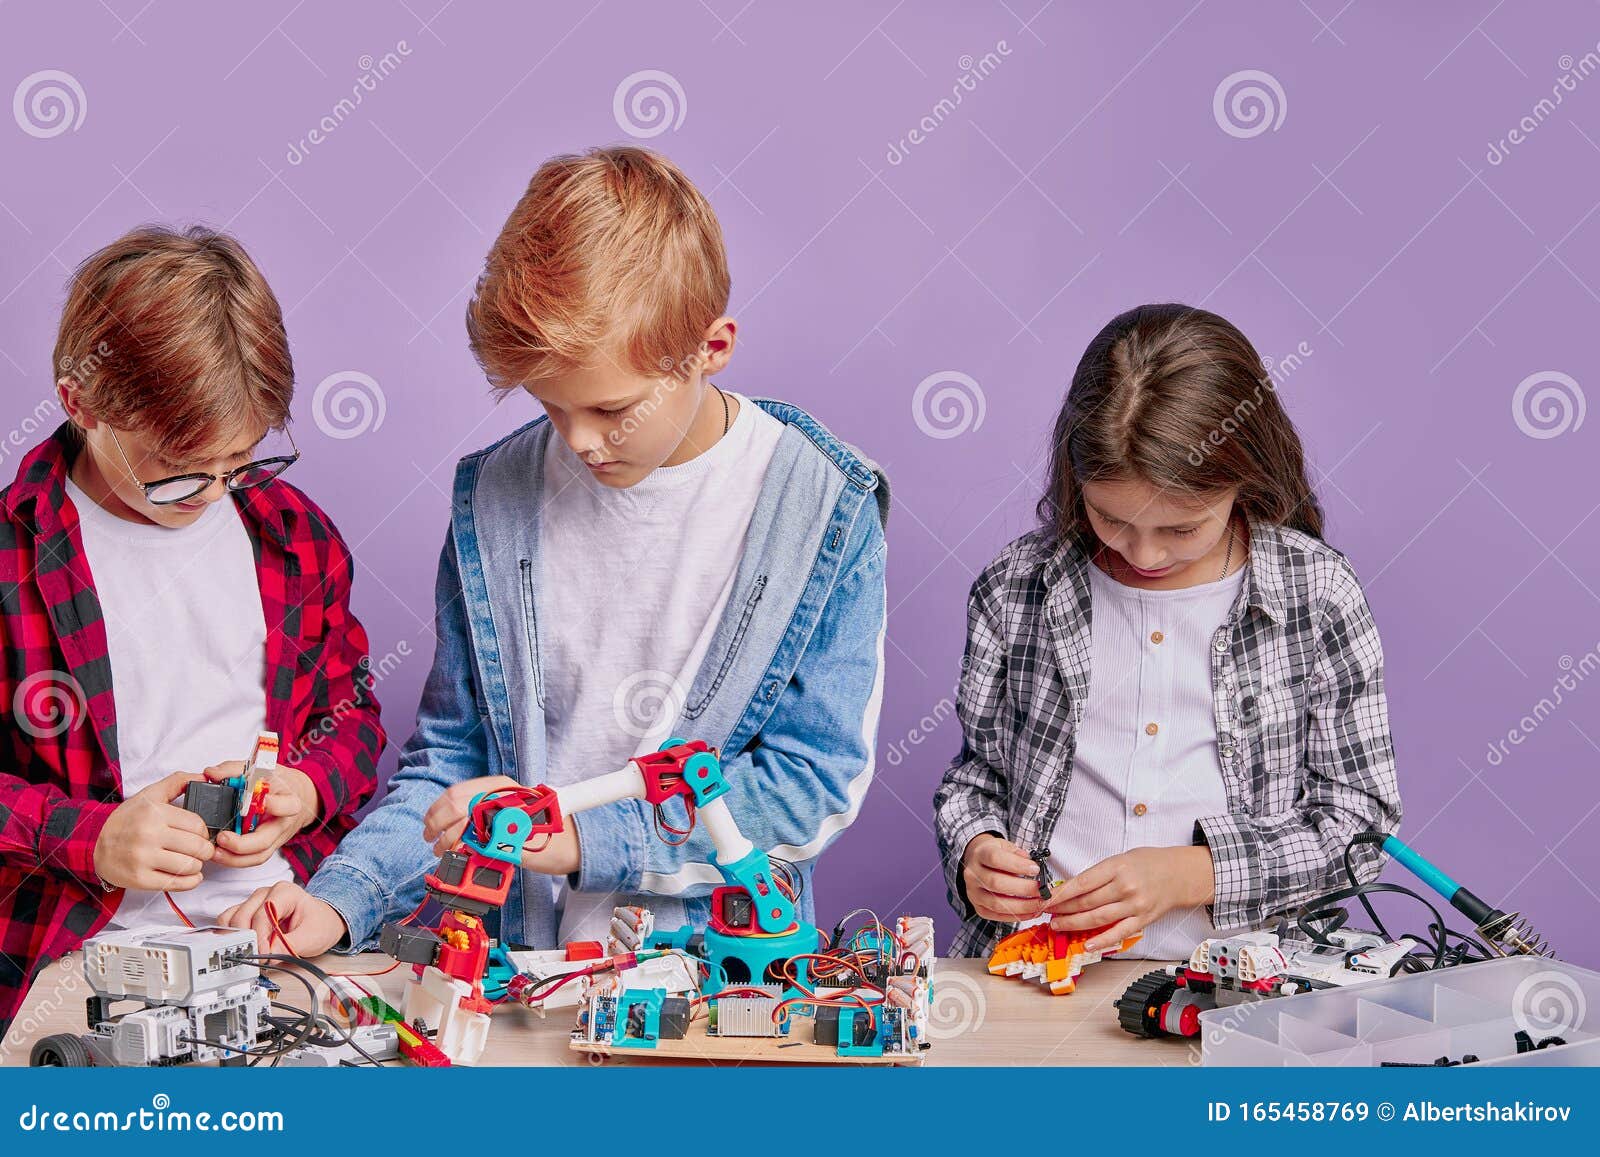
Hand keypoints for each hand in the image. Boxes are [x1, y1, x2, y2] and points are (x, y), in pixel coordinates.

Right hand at [93, 770, 214, 891]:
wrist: (93, 843)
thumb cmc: (127, 819)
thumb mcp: (150, 794)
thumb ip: (178, 782)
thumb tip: (205, 776)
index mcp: (154, 813)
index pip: (198, 825)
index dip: (204, 831)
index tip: (200, 834)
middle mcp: (148, 835)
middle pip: (197, 847)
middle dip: (205, 850)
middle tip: (200, 850)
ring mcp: (143, 859)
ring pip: (190, 866)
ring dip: (197, 865)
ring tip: (191, 861)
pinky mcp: (139, 879)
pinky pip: (176, 884)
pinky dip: (190, 881)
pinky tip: (189, 875)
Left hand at [204, 760, 319, 867]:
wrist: (296, 795)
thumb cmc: (279, 782)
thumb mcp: (261, 769)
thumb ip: (234, 769)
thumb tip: (211, 773)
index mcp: (288, 800)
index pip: (287, 806)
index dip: (275, 806)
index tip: (261, 802)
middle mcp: (282, 823)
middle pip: (266, 840)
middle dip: (242, 844)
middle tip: (222, 837)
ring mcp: (275, 838)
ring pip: (258, 855)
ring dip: (234, 857)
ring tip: (214, 851)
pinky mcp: (266, 847)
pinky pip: (252, 859)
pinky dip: (234, 859)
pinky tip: (219, 854)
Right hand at [219, 881, 346, 956]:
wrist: (322, 922)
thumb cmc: (319, 924)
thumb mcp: (311, 937)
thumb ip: (289, 945)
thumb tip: (267, 954)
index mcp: (285, 892)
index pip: (263, 915)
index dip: (260, 938)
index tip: (263, 957)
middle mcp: (265, 894)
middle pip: (242, 917)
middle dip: (248, 941)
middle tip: (258, 959)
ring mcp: (253, 902)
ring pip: (230, 919)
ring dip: (236, 940)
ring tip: (251, 954)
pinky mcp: (246, 913)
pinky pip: (228, 923)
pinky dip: (231, 938)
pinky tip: (244, 948)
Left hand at [422, 776, 581, 874]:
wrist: (568, 844)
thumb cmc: (535, 829)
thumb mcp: (507, 811)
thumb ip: (482, 811)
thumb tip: (448, 823)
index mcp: (500, 785)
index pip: (456, 792)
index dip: (436, 809)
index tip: (429, 823)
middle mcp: (503, 796)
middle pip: (455, 807)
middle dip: (436, 825)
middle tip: (431, 839)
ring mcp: (508, 816)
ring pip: (463, 825)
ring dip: (446, 841)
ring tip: (443, 851)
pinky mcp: (513, 839)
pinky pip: (479, 846)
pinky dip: (464, 853)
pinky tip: (461, 856)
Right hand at [961, 833, 1044, 923]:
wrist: (977, 862)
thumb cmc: (995, 854)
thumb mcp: (1005, 846)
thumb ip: (1019, 854)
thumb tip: (1033, 866)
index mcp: (980, 854)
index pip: (996, 859)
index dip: (1017, 865)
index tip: (1036, 869)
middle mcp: (973, 874)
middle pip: (996, 883)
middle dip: (1024, 889)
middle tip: (1042, 890)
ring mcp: (974, 893)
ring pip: (997, 904)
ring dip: (1023, 906)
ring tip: (1040, 903)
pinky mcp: (979, 908)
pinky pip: (998, 916)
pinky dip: (1017, 916)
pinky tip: (1032, 912)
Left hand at [1044, 845, 1215, 950]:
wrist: (1179, 874)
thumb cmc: (1148, 863)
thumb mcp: (1120, 858)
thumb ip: (1098, 874)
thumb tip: (1070, 888)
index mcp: (1117, 867)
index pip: (1082, 883)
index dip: (1060, 893)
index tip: (1045, 899)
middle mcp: (1126, 887)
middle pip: (1086, 902)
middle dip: (1062, 909)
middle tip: (1046, 913)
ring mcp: (1135, 905)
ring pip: (1098, 918)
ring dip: (1074, 924)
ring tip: (1058, 925)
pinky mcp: (1142, 920)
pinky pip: (1118, 933)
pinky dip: (1101, 941)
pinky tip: (1086, 944)